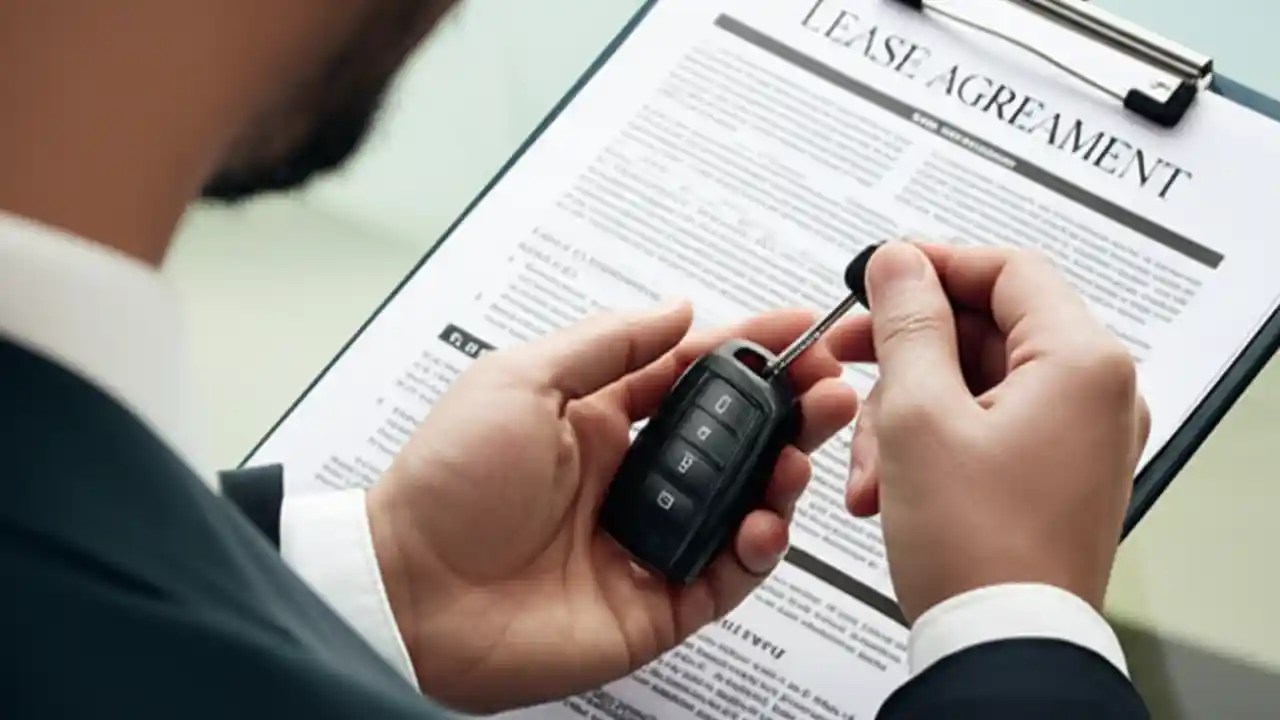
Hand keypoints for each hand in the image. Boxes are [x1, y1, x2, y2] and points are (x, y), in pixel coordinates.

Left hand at [366, 302, 861, 712]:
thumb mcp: (521, 381)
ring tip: (799, 457)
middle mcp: (631, 478)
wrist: (411, 595)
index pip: (695, 376)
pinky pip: (726, 578)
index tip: (801, 328)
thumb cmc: (446, 484)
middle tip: (831, 391)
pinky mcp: (654, 602)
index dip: (751, 350)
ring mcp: (646, 540)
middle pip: (734, 439)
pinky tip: (760, 526)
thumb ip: (607, 345)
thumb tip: (677, 309)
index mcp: (600, 420)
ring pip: (742, 505)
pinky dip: (756, 552)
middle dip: (790, 410)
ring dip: (783, 477)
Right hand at [830, 241, 1149, 622]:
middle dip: (905, 356)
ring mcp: (1078, 437)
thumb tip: (898, 262)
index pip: (1006, 270)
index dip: (933, 265)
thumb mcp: (920, 417)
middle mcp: (1095, 395)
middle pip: (985, 330)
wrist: (1003, 648)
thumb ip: (907, 325)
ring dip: (906, 411)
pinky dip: (931, 442)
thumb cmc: (976, 547)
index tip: (877, 274)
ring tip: (870, 464)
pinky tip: (889, 482)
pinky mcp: (1055, 471)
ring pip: (974, 383)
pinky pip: (984, 426)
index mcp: (1081, 364)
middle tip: (847, 361)